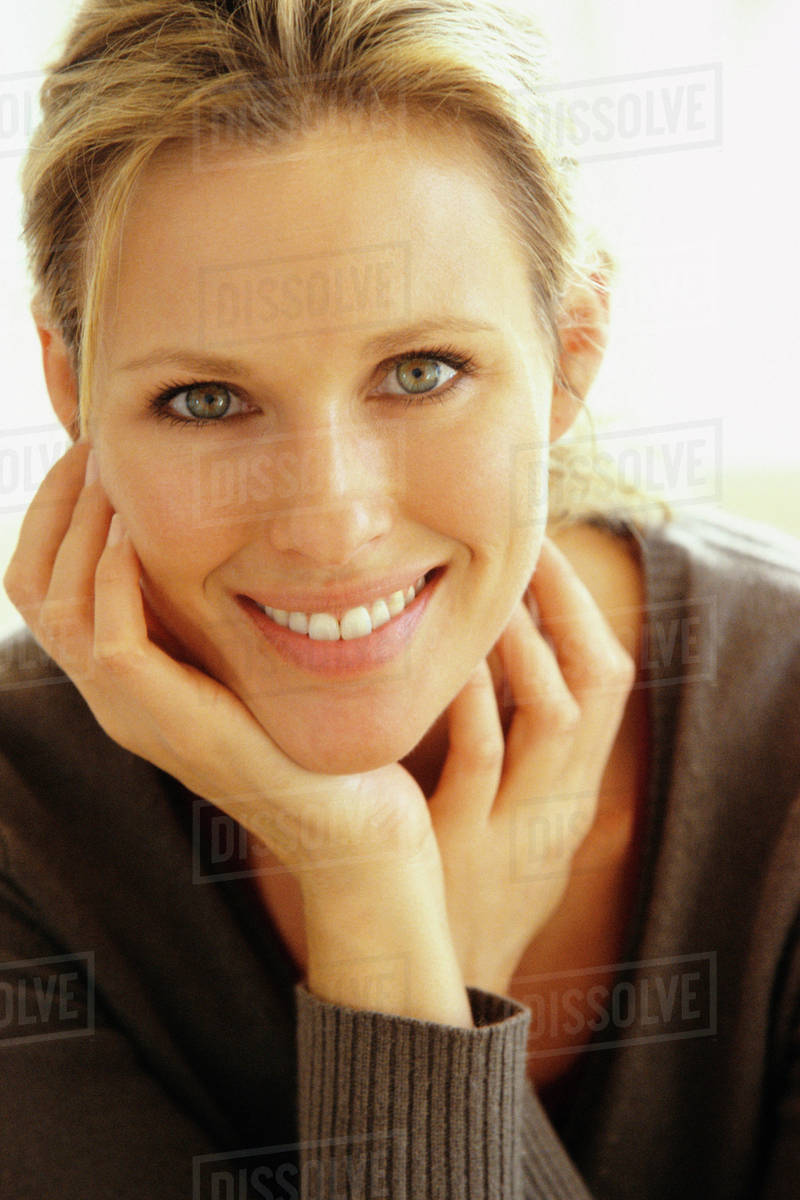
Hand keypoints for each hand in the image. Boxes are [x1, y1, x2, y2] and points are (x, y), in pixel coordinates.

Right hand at [4, 442, 438, 875]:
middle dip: (56, 506)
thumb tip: (207, 526)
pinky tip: (139, 535)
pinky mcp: (175, 725)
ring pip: (59, 610)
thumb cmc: (305, 730)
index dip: (53, 512)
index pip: (43, 584)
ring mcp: (136, 715)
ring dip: (81, 529)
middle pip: (32, 588)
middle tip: (92, 446)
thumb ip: (211, 605)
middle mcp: (114, 696)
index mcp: (123, 677)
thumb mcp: (245, 652)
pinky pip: (114, 644)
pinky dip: (115, 581)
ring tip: (112, 473)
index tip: (89, 451)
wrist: (350, 822)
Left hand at [427, 538, 635, 995]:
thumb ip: (528, 751)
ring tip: (495, 591)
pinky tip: (449, 659)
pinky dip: (474, 701)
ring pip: (553, 713)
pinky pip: (481, 757)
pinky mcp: (467, 841)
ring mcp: (519, 821)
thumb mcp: (525, 819)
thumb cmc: (477, 884)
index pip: (608, 681)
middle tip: (528, 548)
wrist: (442, 978)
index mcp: (575, 787)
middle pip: (599, 684)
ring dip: (528, 644)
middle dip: (569, 608)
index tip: (546, 554)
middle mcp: (563, 799)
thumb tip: (510, 663)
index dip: (583, 613)